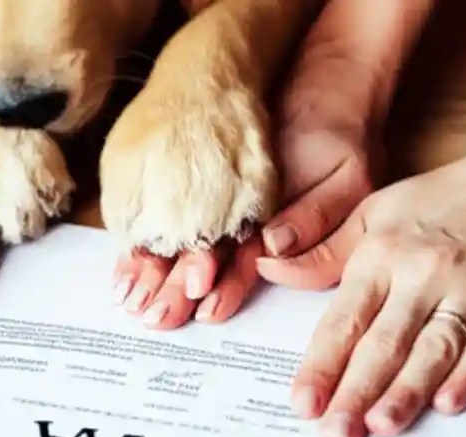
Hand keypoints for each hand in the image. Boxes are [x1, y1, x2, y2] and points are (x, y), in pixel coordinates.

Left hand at [107, 50, 385, 329]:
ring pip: (186, 251)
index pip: (246, 270)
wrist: (324, 93)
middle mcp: (247, 237)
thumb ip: (313, 217)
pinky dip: (146, 242)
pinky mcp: (211, 198)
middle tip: (154, 313)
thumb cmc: (334, 140)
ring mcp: (226, 217)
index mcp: (279, 242)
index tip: (200, 303)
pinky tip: (123, 266)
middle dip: (179, 292)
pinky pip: (173, 222)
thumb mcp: (342, 178)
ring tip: (131, 297)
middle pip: (210, 269)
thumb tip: (274, 246)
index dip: (223, 290)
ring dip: (157, 275)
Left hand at [259, 120, 465, 436]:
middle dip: (356, 391)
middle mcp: (423, 273)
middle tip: (336, 434)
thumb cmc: (444, 201)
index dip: (322, 364)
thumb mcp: (373, 213)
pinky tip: (447, 404)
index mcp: (382, 254)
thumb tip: (269, 266)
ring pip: (432, 349)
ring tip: (381, 426)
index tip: (304, 403)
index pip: (344, 320)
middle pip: (384, 342)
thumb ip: (322, 252)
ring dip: (407, 391)